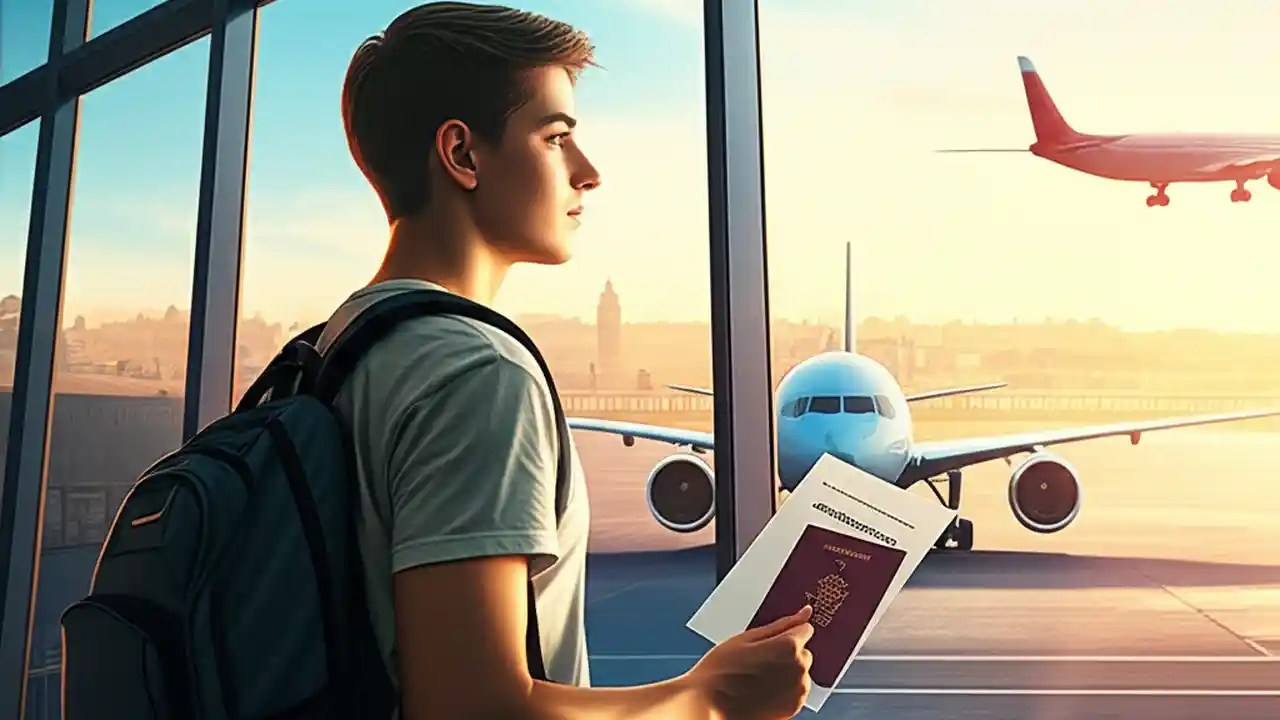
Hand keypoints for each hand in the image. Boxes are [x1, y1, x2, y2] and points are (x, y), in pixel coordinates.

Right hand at [684, 605, 814, 719]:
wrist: (710, 706)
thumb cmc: (722, 672)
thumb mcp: (746, 638)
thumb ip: (780, 625)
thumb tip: (804, 613)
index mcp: (789, 646)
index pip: (804, 629)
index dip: (787, 633)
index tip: (773, 640)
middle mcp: (799, 669)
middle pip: (803, 652)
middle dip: (787, 653)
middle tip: (759, 660)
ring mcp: (798, 690)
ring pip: (799, 672)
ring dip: (786, 672)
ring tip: (758, 677)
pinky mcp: (794, 707)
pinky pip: (796, 691)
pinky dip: (784, 689)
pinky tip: (763, 690)